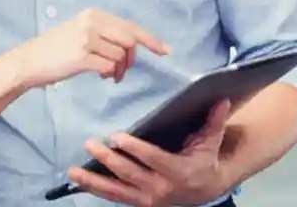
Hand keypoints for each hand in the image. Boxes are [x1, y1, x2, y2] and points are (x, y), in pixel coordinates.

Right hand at [10, 8, 169, 88]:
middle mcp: (92, 22)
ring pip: (120, 56)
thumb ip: (105, 34)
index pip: (130, 26)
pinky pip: (109, 67)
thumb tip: (131, 47)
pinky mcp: (81, 56)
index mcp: (94, 14)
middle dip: (132, 59)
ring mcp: (86, 38)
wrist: (28, 62)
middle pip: (130, 40)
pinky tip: (101, 76)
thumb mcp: (80, 32)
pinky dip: (109, 74)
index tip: (166, 51)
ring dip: (119, 70)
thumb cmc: (55, 50)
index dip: (151, 39)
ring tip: (108, 75)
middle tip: (123, 71)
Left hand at [69, 100, 233, 206]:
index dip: (135, 149)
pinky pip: (114, 197)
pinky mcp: (138, 203)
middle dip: (109, 160)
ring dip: (94, 180)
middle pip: (130, 174)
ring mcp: (147, 199)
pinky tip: (79, 179)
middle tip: (91, 144)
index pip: (153, 159)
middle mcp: (160, 189)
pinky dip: (95, 188)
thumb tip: (222, 100)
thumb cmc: (204, 160)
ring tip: (74, 169)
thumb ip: (214, 121)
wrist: (204, 191)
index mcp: (178, 172)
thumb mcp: (211, 141)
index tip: (118, 137)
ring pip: (117, 191)